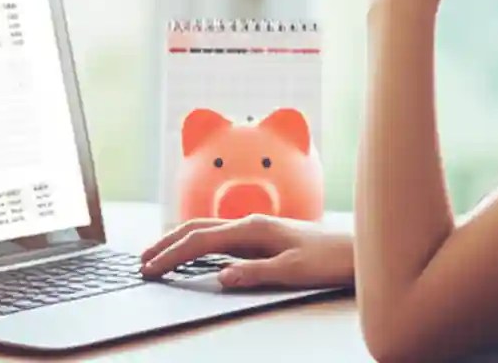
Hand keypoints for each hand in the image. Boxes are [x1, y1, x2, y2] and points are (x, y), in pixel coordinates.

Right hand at [139, 215, 353, 289]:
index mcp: (252, 228)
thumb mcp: (292, 272)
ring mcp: (255, 225)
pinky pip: (219, 233)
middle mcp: (250, 222)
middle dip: (165, 243)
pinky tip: (194, 251)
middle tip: (141, 261)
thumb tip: (220, 275)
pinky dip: (196, 240)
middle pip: (195, 228)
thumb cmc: (328, 260)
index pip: (200, 240)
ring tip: (158, 254)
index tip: (150, 269)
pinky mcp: (261, 233)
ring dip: (179, 239)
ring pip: (206, 228)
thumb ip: (255, 273)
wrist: (356, 249)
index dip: (171, 255)